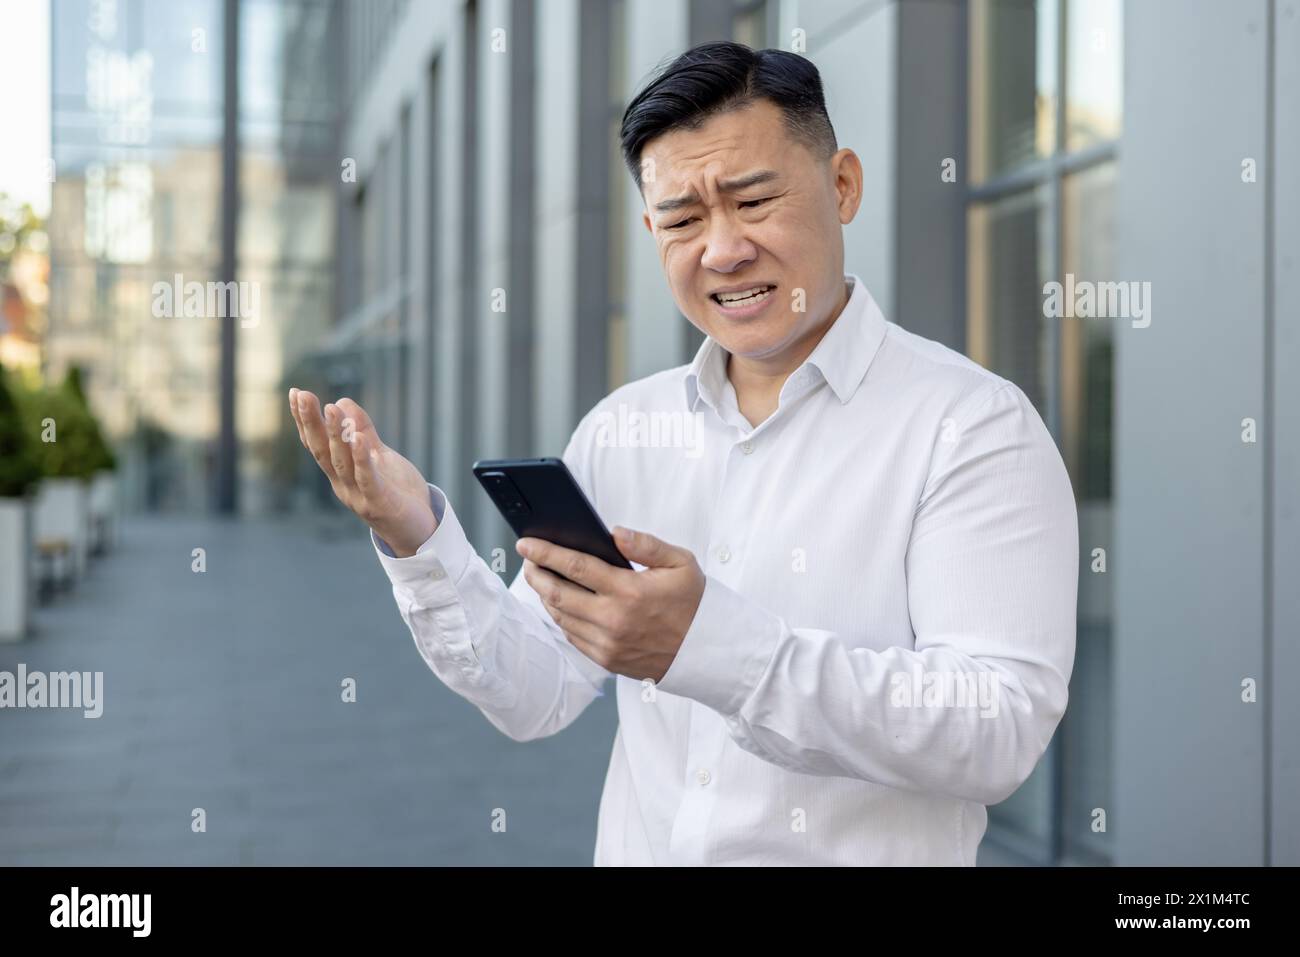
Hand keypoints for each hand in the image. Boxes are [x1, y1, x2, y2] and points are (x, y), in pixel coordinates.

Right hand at [288, 388, 436, 556]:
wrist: (419, 530)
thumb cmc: (397, 492)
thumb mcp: (379, 456)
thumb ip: (363, 431)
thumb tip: (342, 401)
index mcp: (341, 473)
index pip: (317, 443)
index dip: (305, 420)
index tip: (295, 393)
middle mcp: (343, 484)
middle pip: (322, 451)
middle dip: (311, 423)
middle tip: (302, 395)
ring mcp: (358, 496)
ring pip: (342, 462)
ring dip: (336, 435)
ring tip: (331, 408)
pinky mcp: (379, 504)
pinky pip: (368, 479)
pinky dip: (362, 458)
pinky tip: (359, 438)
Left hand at [518, 527, 705, 681]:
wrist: (706, 650)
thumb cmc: (694, 604)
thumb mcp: (680, 563)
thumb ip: (646, 545)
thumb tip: (615, 532)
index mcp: (630, 592)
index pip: (575, 567)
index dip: (545, 553)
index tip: (526, 544)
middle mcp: (613, 620)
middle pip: (557, 594)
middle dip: (535, 574)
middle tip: (527, 560)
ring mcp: (607, 643)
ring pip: (560, 617)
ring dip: (545, 595)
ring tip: (541, 578)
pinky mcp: (606, 659)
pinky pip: (572, 636)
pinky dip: (561, 617)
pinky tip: (561, 603)